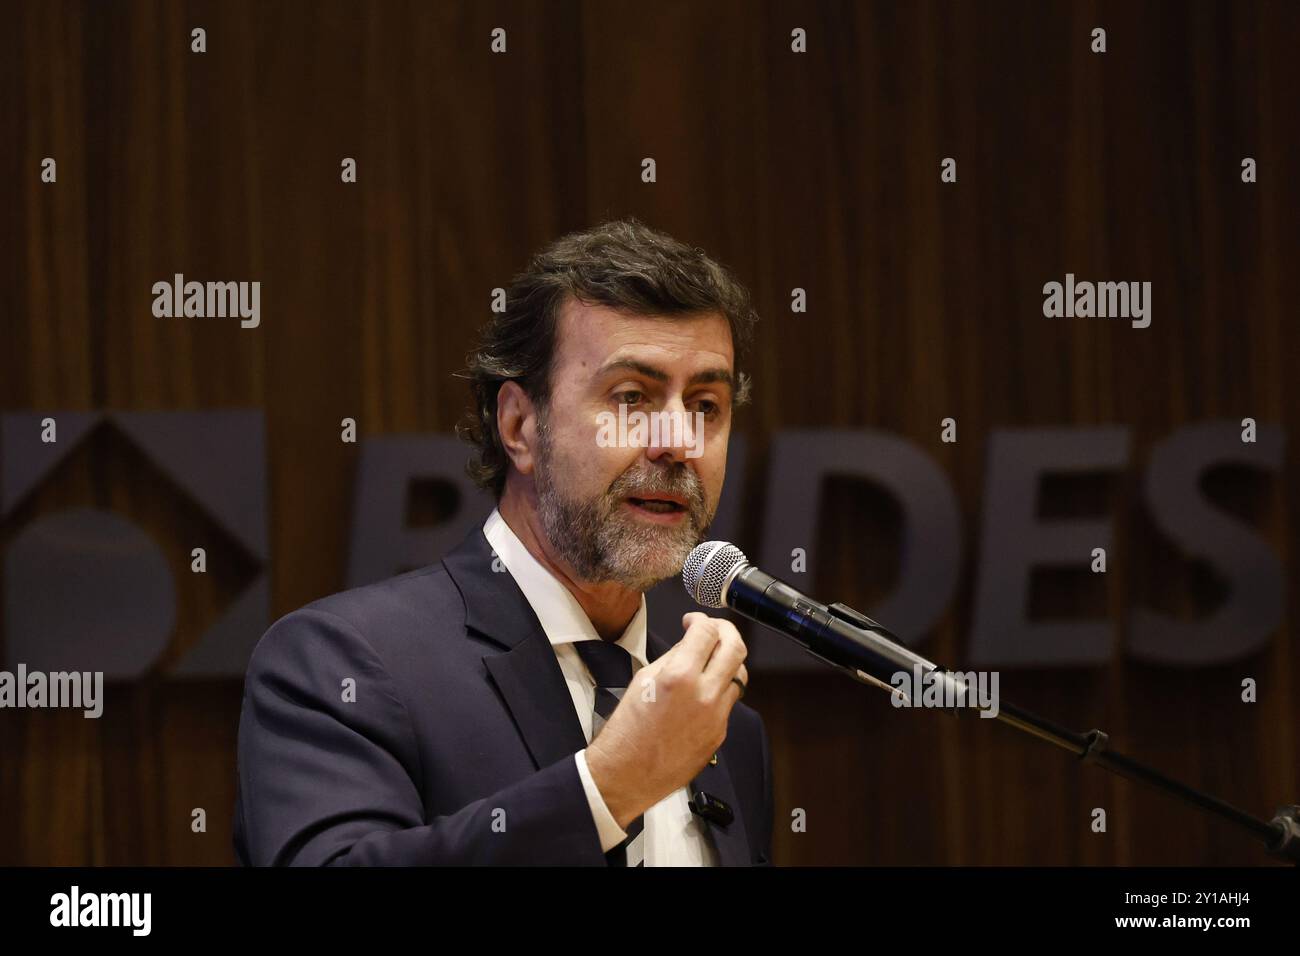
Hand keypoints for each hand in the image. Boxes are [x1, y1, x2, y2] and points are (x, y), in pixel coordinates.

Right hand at [584, 612, 748, 828]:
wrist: (627, 773)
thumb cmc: (627, 730)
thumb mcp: (643, 680)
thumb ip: (673, 657)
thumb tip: (690, 642)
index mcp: (680, 677)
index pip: (707, 632)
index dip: (700, 619)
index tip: (693, 621)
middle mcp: (705, 695)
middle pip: (736, 648)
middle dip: (726, 630)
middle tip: (713, 629)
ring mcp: (717, 717)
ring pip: (740, 675)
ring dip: (728, 661)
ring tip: (710, 660)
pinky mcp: (720, 734)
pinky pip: (729, 702)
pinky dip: (719, 689)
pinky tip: (702, 691)